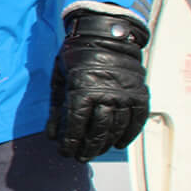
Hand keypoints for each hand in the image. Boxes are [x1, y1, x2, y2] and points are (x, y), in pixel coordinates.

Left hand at [47, 12, 149, 161]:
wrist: (104, 34)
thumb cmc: (77, 55)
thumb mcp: (59, 78)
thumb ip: (55, 108)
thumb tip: (52, 136)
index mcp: (82, 89)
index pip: (76, 125)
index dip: (71, 142)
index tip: (66, 152)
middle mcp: (106, 94)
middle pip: (97, 131)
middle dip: (88, 148)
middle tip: (81, 157)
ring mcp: (124, 94)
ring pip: (116, 128)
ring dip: (106, 144)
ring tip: (97, 151)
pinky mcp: (138, 93)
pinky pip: (137, 120)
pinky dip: (129, 134)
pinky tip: (119, 143)